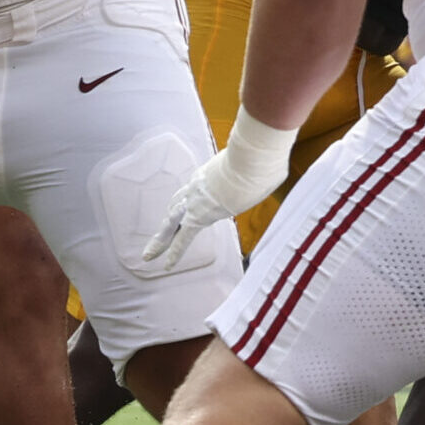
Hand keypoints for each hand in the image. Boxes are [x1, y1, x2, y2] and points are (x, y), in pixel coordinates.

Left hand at [144, 111, 296, 268]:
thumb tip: (275, 169)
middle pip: (175, 206)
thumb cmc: (260, 158)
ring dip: (161, 239)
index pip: (195, 190)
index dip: (191, 200)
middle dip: (166, 222)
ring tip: (149, 255)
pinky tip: (167, 265)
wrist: (250, 160)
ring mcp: (195, 202)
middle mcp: (196, 188)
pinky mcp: (199, 216)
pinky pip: (182, 238)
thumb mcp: (257, 163)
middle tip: (156, 235)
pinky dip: (174, 252)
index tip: (190, 207)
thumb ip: (260, 168)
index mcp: (208, 175)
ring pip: (171, 224)